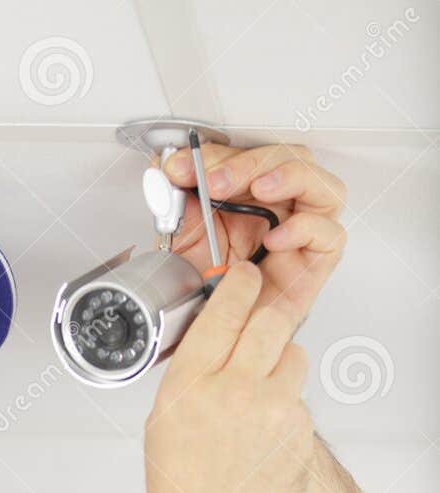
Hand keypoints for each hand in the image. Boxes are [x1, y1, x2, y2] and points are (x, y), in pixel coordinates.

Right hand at [143, 261, 314, 492]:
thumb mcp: (164, 423)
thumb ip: (194, 377)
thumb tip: (217, 342)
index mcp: (192, 385)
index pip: (226, 309)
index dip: (240, 286)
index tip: (245, 279)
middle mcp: (236, 392)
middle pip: (271, 321)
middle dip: (268, 317)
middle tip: (263, 320)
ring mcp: (275, 413)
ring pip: (294, 359)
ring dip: (281, 368)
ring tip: (257, 403)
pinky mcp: (301, 435)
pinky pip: (301, 403)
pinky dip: (287, 414)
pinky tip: (264, 442)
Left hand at [156, 141, 346, 331]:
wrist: (213, 332)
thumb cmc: (207, 284)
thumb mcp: (184, 234)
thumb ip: (177, 198)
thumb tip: (167, 166)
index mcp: (251, 192)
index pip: (249, 153)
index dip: (218, 154)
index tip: (183, 168)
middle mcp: (282, 207)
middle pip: (290, 158)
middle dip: (250, 163)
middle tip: (216, 180)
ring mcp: (303, 231)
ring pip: (323, 185)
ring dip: (290, 176)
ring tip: (259, 188)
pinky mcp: (317, 261)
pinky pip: (330, 235)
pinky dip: (306, 229)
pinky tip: (276, 238)